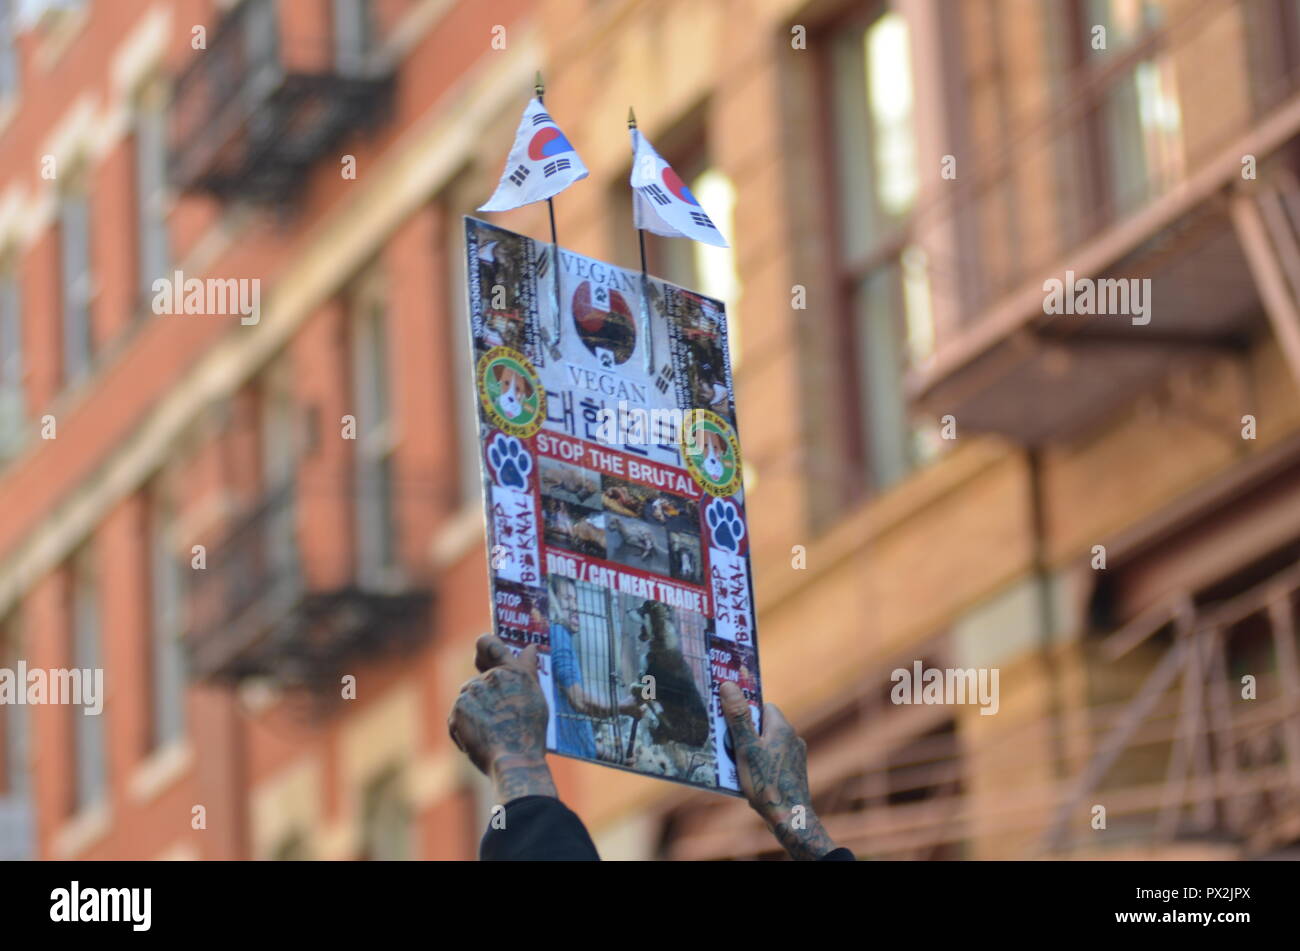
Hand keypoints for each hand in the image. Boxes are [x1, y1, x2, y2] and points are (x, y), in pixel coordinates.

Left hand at [448, 634, 555, 801]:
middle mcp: (490, 678)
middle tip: (499, 719)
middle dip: (485, 697)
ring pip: (469, 699)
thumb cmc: (530, 731)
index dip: (484, 645)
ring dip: (475, 712)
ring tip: (491, 732)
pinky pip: (458, 716)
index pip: (489, 643)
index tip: (483, 654)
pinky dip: (465, 728)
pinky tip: (480, 740)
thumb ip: (528, 670)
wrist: (514, 759)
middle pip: (479, 681)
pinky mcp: (457, 710)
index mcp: (512, 672)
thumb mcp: (536, 697)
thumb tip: (530, 647)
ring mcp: (472, 693)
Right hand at [720, 681, 838, 860]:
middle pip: (762, 727)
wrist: (790, 818)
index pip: (762, 707)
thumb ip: (737, 716)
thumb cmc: (766, 782)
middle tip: (727, 748)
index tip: (729, 722)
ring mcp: (795, 756)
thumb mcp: (745, 747)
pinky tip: (749, 780)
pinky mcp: (793, 772)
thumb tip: (729, 684)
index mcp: (782, 727)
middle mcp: (792, 738)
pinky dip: (760, 766)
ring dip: (750, 752)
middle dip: (744, 735)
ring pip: (767, 745)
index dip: (745, 712)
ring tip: (736, 767)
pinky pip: (772, 761)